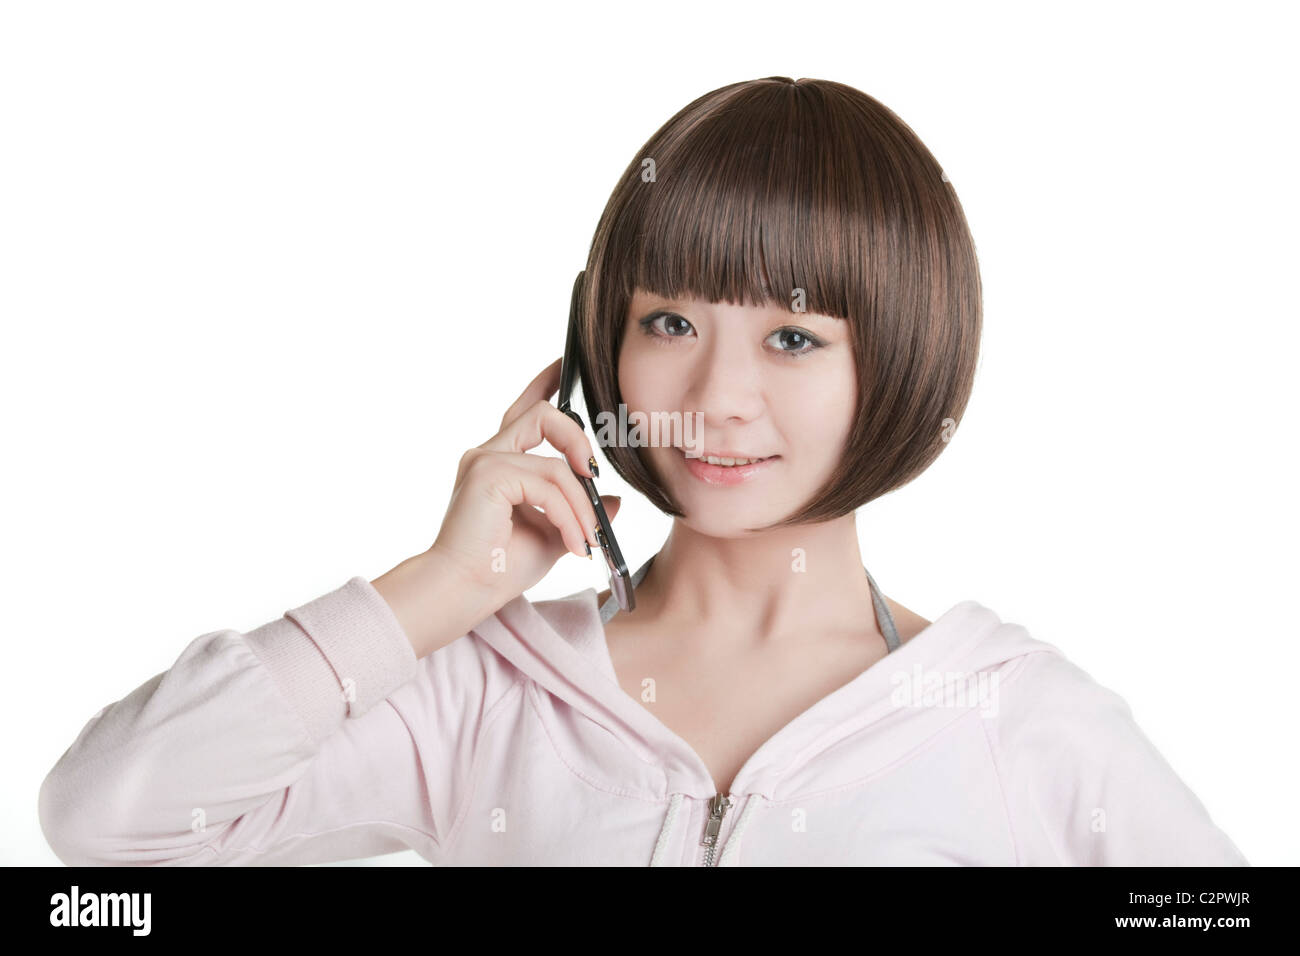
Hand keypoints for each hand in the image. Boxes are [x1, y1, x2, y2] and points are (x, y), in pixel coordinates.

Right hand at [428, 357, 621, 613]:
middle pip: (542, 416)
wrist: (464, 593)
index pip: (525, 411)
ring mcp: (485, 462)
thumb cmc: (498, 569)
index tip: (566, 364)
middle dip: (578, 439)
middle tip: (597, 475)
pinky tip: (572, 543)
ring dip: (580, 507)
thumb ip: (580, 513)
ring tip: (585, 541)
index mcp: (499, 463)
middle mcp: (488, 455)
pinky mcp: (487, 476)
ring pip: (555, 464)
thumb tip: (615, 502)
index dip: (545, 383)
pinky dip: (568, 515)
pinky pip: (548, 485)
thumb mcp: (554, 536)